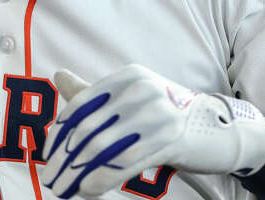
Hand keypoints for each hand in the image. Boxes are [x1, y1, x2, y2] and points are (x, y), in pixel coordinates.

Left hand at [41, 65, 264, 198]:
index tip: (47, 153)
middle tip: (51, 177)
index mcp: (128, 77)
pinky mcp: (170, 140)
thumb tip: (57, 75)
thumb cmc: (163, 114)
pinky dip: (102, 179)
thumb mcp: (130, 96)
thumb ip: (93, 92)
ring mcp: (158, 114)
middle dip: (65, 157)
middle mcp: (142, 90)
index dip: (60, 131)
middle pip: (89, 128)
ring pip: (104, 149)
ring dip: (79, 173)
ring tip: (66, 187)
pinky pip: (125, 164)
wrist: (217, 129)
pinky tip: (88, 189)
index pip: (82, 104)